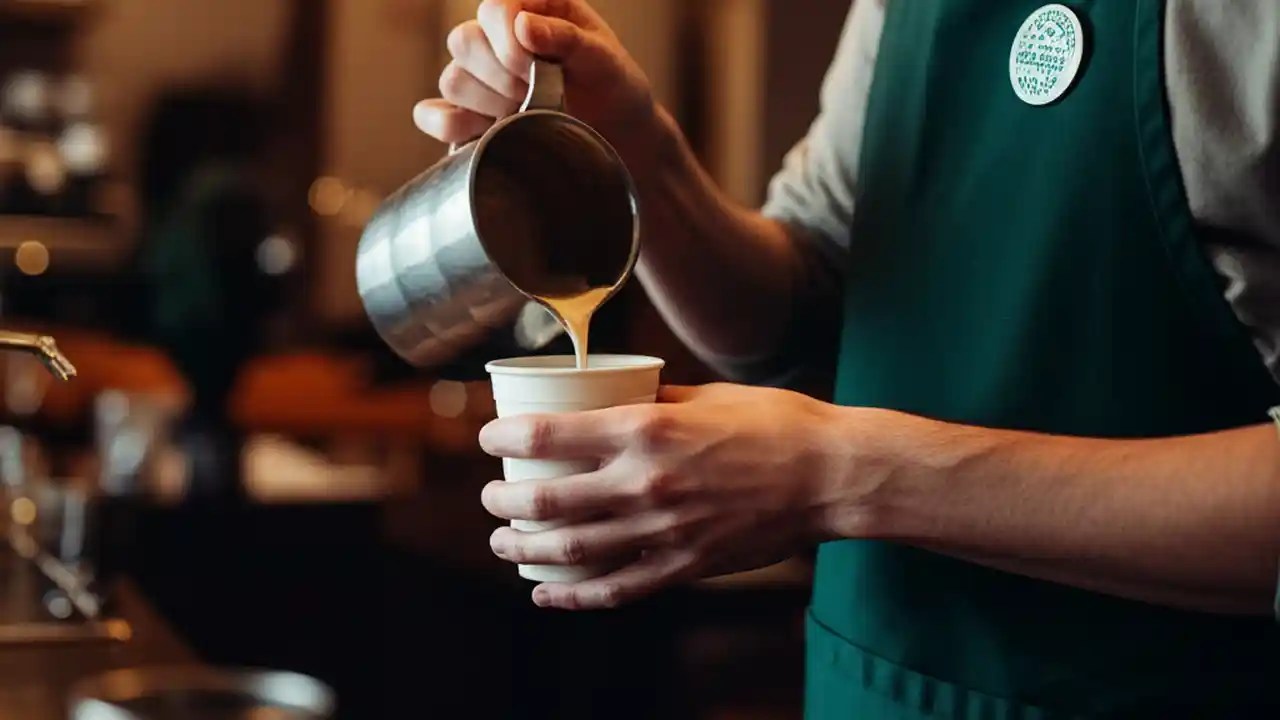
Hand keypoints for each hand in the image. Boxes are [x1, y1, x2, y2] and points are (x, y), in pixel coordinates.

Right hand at [415, 0, 658, 162]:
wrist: (621, 138)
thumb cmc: (615, 89)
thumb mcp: (604, 59)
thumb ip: (567, 37)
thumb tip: (521, 25)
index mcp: (530, 10)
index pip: (492, 9)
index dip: (505, 39)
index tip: (533, 68)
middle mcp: (497, 40)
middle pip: (463, 42)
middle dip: (501, 76)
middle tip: (535, 97)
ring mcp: (481, 79)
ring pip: (452, 81)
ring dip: (487, 103)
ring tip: (524, 116)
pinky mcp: (470, 118)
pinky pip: (433, 116)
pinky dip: (449, 126)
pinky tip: (484, 132)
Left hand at [478, 383, 861, 609]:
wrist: (831, 476)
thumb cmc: (775, 424)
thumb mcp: (705, 393)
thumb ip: (652, 398)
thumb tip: (609, 395)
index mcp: (645, 429)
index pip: (545, 436)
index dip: (502, 438)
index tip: (488, 439)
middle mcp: (644, 482)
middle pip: (545, 501)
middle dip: (502, 502)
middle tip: (491, 497)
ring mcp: (663, 531)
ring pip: (570, 551)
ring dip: (523, 550)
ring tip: (502, 543)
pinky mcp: (684, 566)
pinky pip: (616, 589)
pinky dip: (573, 597)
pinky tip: (547, 595)